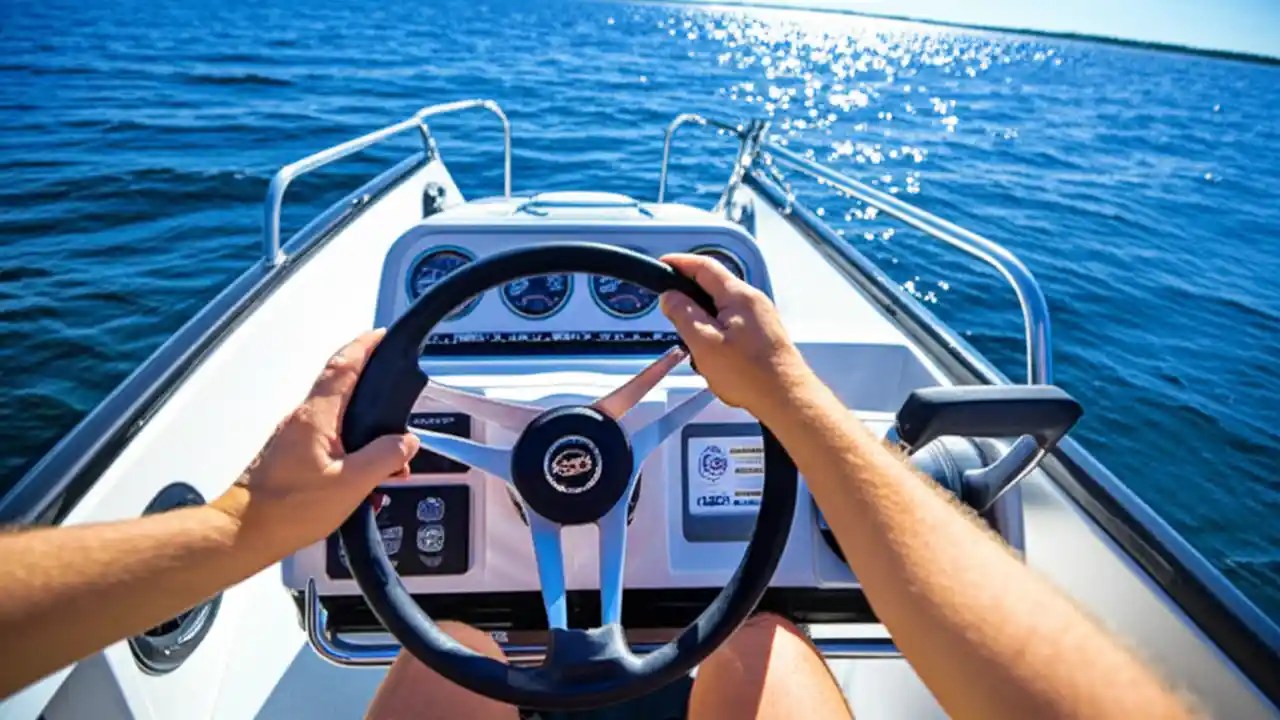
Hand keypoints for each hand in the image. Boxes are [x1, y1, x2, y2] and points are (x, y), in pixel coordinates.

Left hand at [212, 329, 420, 558]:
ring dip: (365, 434)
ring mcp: (294, 438)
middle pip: (342, 390)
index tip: (381, 335)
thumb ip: (385, 458)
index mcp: (317, 417)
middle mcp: (302, 420)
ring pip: (339, 421)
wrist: (244, 533)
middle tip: (396, 398)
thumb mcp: (352, 483)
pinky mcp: (290, 457)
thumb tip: (406, 442)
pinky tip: (362, 481)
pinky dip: (351, 453)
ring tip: (388, 462)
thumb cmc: (287, 509)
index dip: (365, 346)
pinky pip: (329, 443)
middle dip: (374, 394)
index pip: (344, 366)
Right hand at [659, 253, 814, 419]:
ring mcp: (761, 317)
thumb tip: (670, 296)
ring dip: (703, 320)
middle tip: (671, 312)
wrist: (786, 398)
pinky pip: (733, 323)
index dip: (680, 263)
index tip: (663, 264)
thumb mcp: (704, 343)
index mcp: (738, 296)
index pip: (704, 266)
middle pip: (713, 286)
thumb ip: (683, 314)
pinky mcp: (763, 333)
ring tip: (694, 344)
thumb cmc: (751, 375)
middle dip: (689, 297)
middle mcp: (753, 300)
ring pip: (722, 307)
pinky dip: (717, 332)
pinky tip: (714, 356)